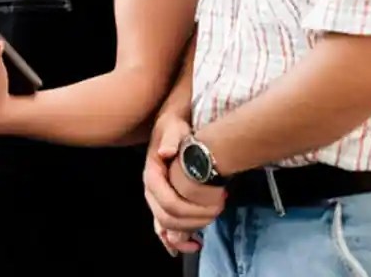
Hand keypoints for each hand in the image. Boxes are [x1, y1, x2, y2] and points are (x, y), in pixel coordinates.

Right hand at [144, 115, 224, 248]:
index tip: (217, 200)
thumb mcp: (174, 125)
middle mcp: (151, 190)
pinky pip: (166, 229)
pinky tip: (195, 245)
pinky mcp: (165, 204)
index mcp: (152, 174)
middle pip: (168, 218)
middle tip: (219, 208)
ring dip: (191, 229)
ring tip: (213, 219)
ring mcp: (157, 199)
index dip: (192, 207)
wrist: (173, 127)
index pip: (168, 201)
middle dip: (195, 220)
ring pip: (168, 226)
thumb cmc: (175, 126)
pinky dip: (178, 241)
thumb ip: (171, 137)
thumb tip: (166, 152)